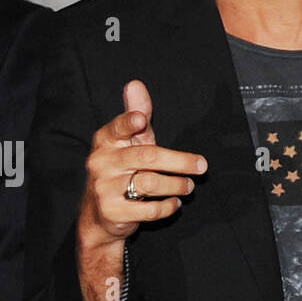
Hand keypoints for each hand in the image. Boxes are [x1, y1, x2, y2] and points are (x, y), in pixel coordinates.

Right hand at [76, 80, 206, 300]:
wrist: (99, 217)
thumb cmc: (121, 172)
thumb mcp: (128, 143)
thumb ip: (135, 115)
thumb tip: (135, 83)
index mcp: (105, 141)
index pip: (116, 128)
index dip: (129, 122)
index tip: (142, 120)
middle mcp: (101, 162)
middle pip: (146, 157)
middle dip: (179, 161)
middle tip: (202, 166)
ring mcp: (104, 188)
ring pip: (149, 183)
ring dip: (176, 184)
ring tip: (189, 186)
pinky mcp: (112, 212)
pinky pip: (149, 209)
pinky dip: (167, 206)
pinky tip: (175, 203)